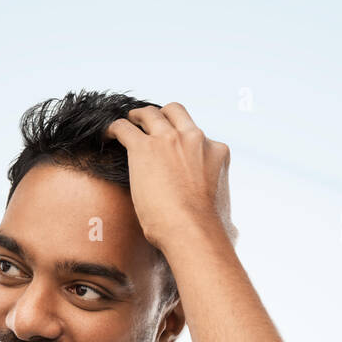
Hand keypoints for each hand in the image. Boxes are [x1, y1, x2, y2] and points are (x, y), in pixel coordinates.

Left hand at [105, 102, 235, 249]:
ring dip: (137, 117)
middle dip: (161, 115)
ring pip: (150, 114)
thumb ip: (221, 203)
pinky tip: (108, 135)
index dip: (182, 139)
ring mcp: (169, 140)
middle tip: (148, 124)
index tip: (172, 146)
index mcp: (216, 151)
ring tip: (128, 123)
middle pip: (175, 112)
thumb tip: (232, 230)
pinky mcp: (144, 148)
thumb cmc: (206, 228)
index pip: (197, 135)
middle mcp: (194, 138)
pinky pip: (124, 128)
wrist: (192, 229)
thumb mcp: (223, 206)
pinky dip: (114, 128)